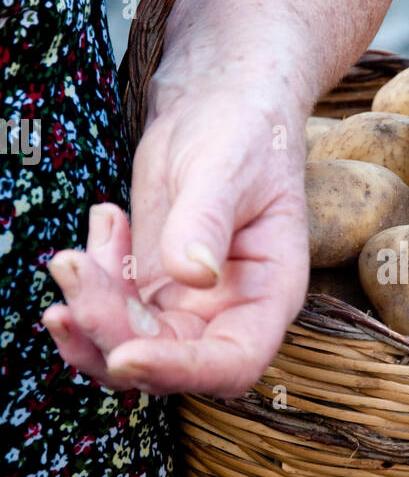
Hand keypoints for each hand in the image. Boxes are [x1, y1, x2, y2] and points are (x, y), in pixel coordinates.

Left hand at [43, 85, 309, 397]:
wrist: (218, 106)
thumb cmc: (242, 132)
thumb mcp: (227, 167)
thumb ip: (207, 221)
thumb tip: (193, 275)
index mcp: (269, 294)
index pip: (233, 362)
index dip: (181, 370)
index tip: (126, 354)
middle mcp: (230, 312)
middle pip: (168, 359)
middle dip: (110, 330)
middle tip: (73, 270)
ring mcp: (187, 305)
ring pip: (129, 345)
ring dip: (88, 314)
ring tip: (72, 254)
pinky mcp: (151, 288)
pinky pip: (109, 312)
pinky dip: (89, 282)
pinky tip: (104, 222)